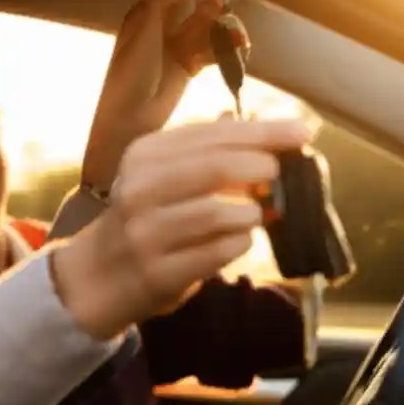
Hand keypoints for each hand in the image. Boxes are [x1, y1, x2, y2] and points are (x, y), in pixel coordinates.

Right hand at [52, 118, 310, 339]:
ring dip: (249, 212)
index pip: (211, 134)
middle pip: (214, 167)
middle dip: (259, 165)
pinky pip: (217, 252)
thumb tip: (273, 131)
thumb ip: (211, 150)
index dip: (262, 131)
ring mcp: (146, 233)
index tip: (302, 132)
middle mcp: (139, 189)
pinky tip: (239, 241)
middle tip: (278, 172)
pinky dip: (240, 243)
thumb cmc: (148, 216)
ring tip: (253, 214)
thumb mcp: (164, 173)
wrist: (101, 273)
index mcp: (143, 155)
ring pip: (217, 213)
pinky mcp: (159, 272)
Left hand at [82, 0, 224, 189]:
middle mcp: (161, 30)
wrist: (130, 115)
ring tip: (239, 35)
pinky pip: (209, 52)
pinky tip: (240, 46)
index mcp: (144, 16)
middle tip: (225, 8)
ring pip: (204, 33)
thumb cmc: (131, 70)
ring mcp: (175, 50)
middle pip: (192, 12)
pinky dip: (223, 49)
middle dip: (210, 10)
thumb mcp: (143, 28)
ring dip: (221, 31)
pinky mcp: (187, 68)